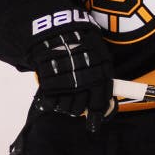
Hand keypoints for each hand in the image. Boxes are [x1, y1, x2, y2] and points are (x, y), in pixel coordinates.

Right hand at [27, 17, 114, 131]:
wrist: (59, 31)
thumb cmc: (83, 43)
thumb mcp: (101, 55)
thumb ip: (103, 77)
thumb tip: (105, 101)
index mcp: (101, 74)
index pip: (100, 103)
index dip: (97, 115)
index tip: (94, 122)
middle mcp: (84, 82)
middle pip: (80, 109)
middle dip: (78, 108)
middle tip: (76, 101)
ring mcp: (66, 84)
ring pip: (66, 108)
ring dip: (65, 105)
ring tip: (65, 92)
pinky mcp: (49, 84)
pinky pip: (51, 103)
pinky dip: (52, 100)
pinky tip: (54, 91)